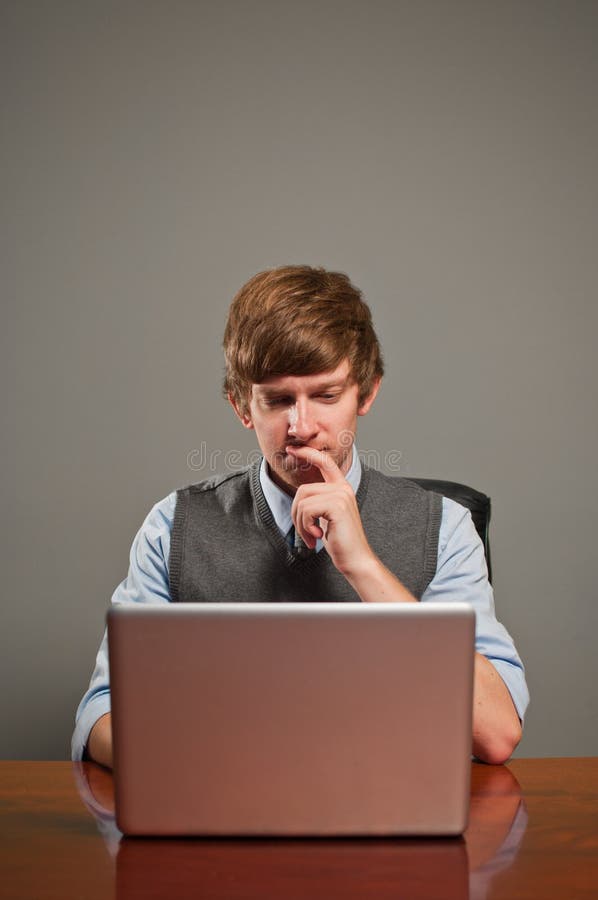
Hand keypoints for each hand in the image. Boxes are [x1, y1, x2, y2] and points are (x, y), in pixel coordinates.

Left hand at [286, 445, 417, 604]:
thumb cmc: (340, 541)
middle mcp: (343, 488)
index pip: (324, 462)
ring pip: (302, 502)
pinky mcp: (337, 506)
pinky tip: (317, 536)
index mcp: (342, 488)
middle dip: (296, 514)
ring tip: (311, 537)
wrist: (355, 559)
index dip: (307, 453)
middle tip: (306, 533)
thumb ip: (318, 502)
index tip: (292, 448)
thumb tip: (301, 496)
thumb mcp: (326, 517)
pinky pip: (306, 510)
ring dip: (300, 524)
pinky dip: (305, 527)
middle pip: (303, 490)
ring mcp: (341, 495)